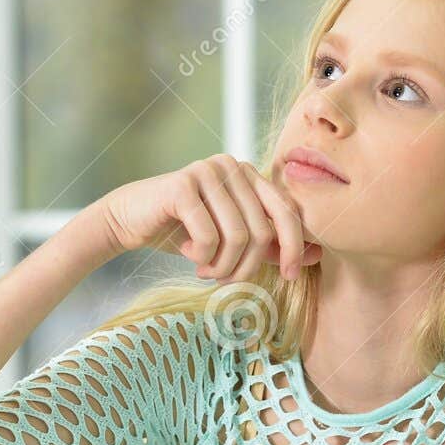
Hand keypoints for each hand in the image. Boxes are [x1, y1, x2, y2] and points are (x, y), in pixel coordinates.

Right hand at [94, 154, 323, 282]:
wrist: (130, 220)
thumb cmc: (183, 231)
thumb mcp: (232, 240)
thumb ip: (268, 244)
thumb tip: (314, 256)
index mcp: (249, 175)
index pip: (286, 213)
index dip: (292, 248)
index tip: (288, 277)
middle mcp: (232, 166)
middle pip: (261, 231)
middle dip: (244, 267)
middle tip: (221, 279)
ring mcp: (207, 171)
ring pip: (237, 237)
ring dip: (221, 266)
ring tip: (205, 270)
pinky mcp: (183, 184)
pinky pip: (208, 236)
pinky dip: (201, 257)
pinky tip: (187, 255)